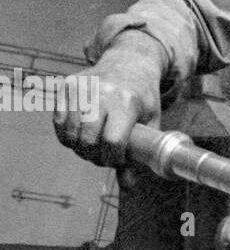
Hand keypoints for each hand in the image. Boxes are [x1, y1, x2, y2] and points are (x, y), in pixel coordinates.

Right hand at [54, 37, 164, 190]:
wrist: (129, 62)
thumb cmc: (142, 97)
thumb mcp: (150, 122)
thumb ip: (140, 154)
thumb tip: (128, 187)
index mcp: (127, 102)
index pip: (113, 141)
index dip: (114, 159)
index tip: (119, 159)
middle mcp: (102, 93)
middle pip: (87, 140)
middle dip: (95, 157)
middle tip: (104, 156)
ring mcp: (81, 88)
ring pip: (70, 134)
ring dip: (80, 148)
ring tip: (94, 147)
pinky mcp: (66, 86)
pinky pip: (59, 123)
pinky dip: (68, 136)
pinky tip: (81, 135)